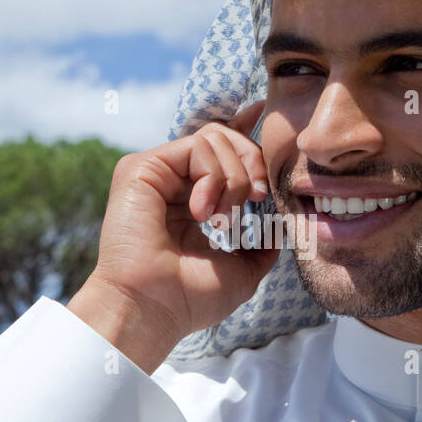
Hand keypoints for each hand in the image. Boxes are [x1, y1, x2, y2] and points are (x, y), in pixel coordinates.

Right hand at [68, 102, 277, 371]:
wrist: (153, 310)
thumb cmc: (189, 298)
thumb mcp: (243, 271)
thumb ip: (262, 244)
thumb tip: (280, 225)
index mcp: (191, 199)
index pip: (219, 151)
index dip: (243, 130)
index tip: (262, 111)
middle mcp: (171, 182)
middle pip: (223, 136)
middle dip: (252, 160)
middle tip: (258, 196)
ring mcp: (155, 173)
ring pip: (213, 137)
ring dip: (233, 177)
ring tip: (224, 219)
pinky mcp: (141, 168)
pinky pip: (196, 146)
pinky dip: (213, 177)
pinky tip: (203, 213)